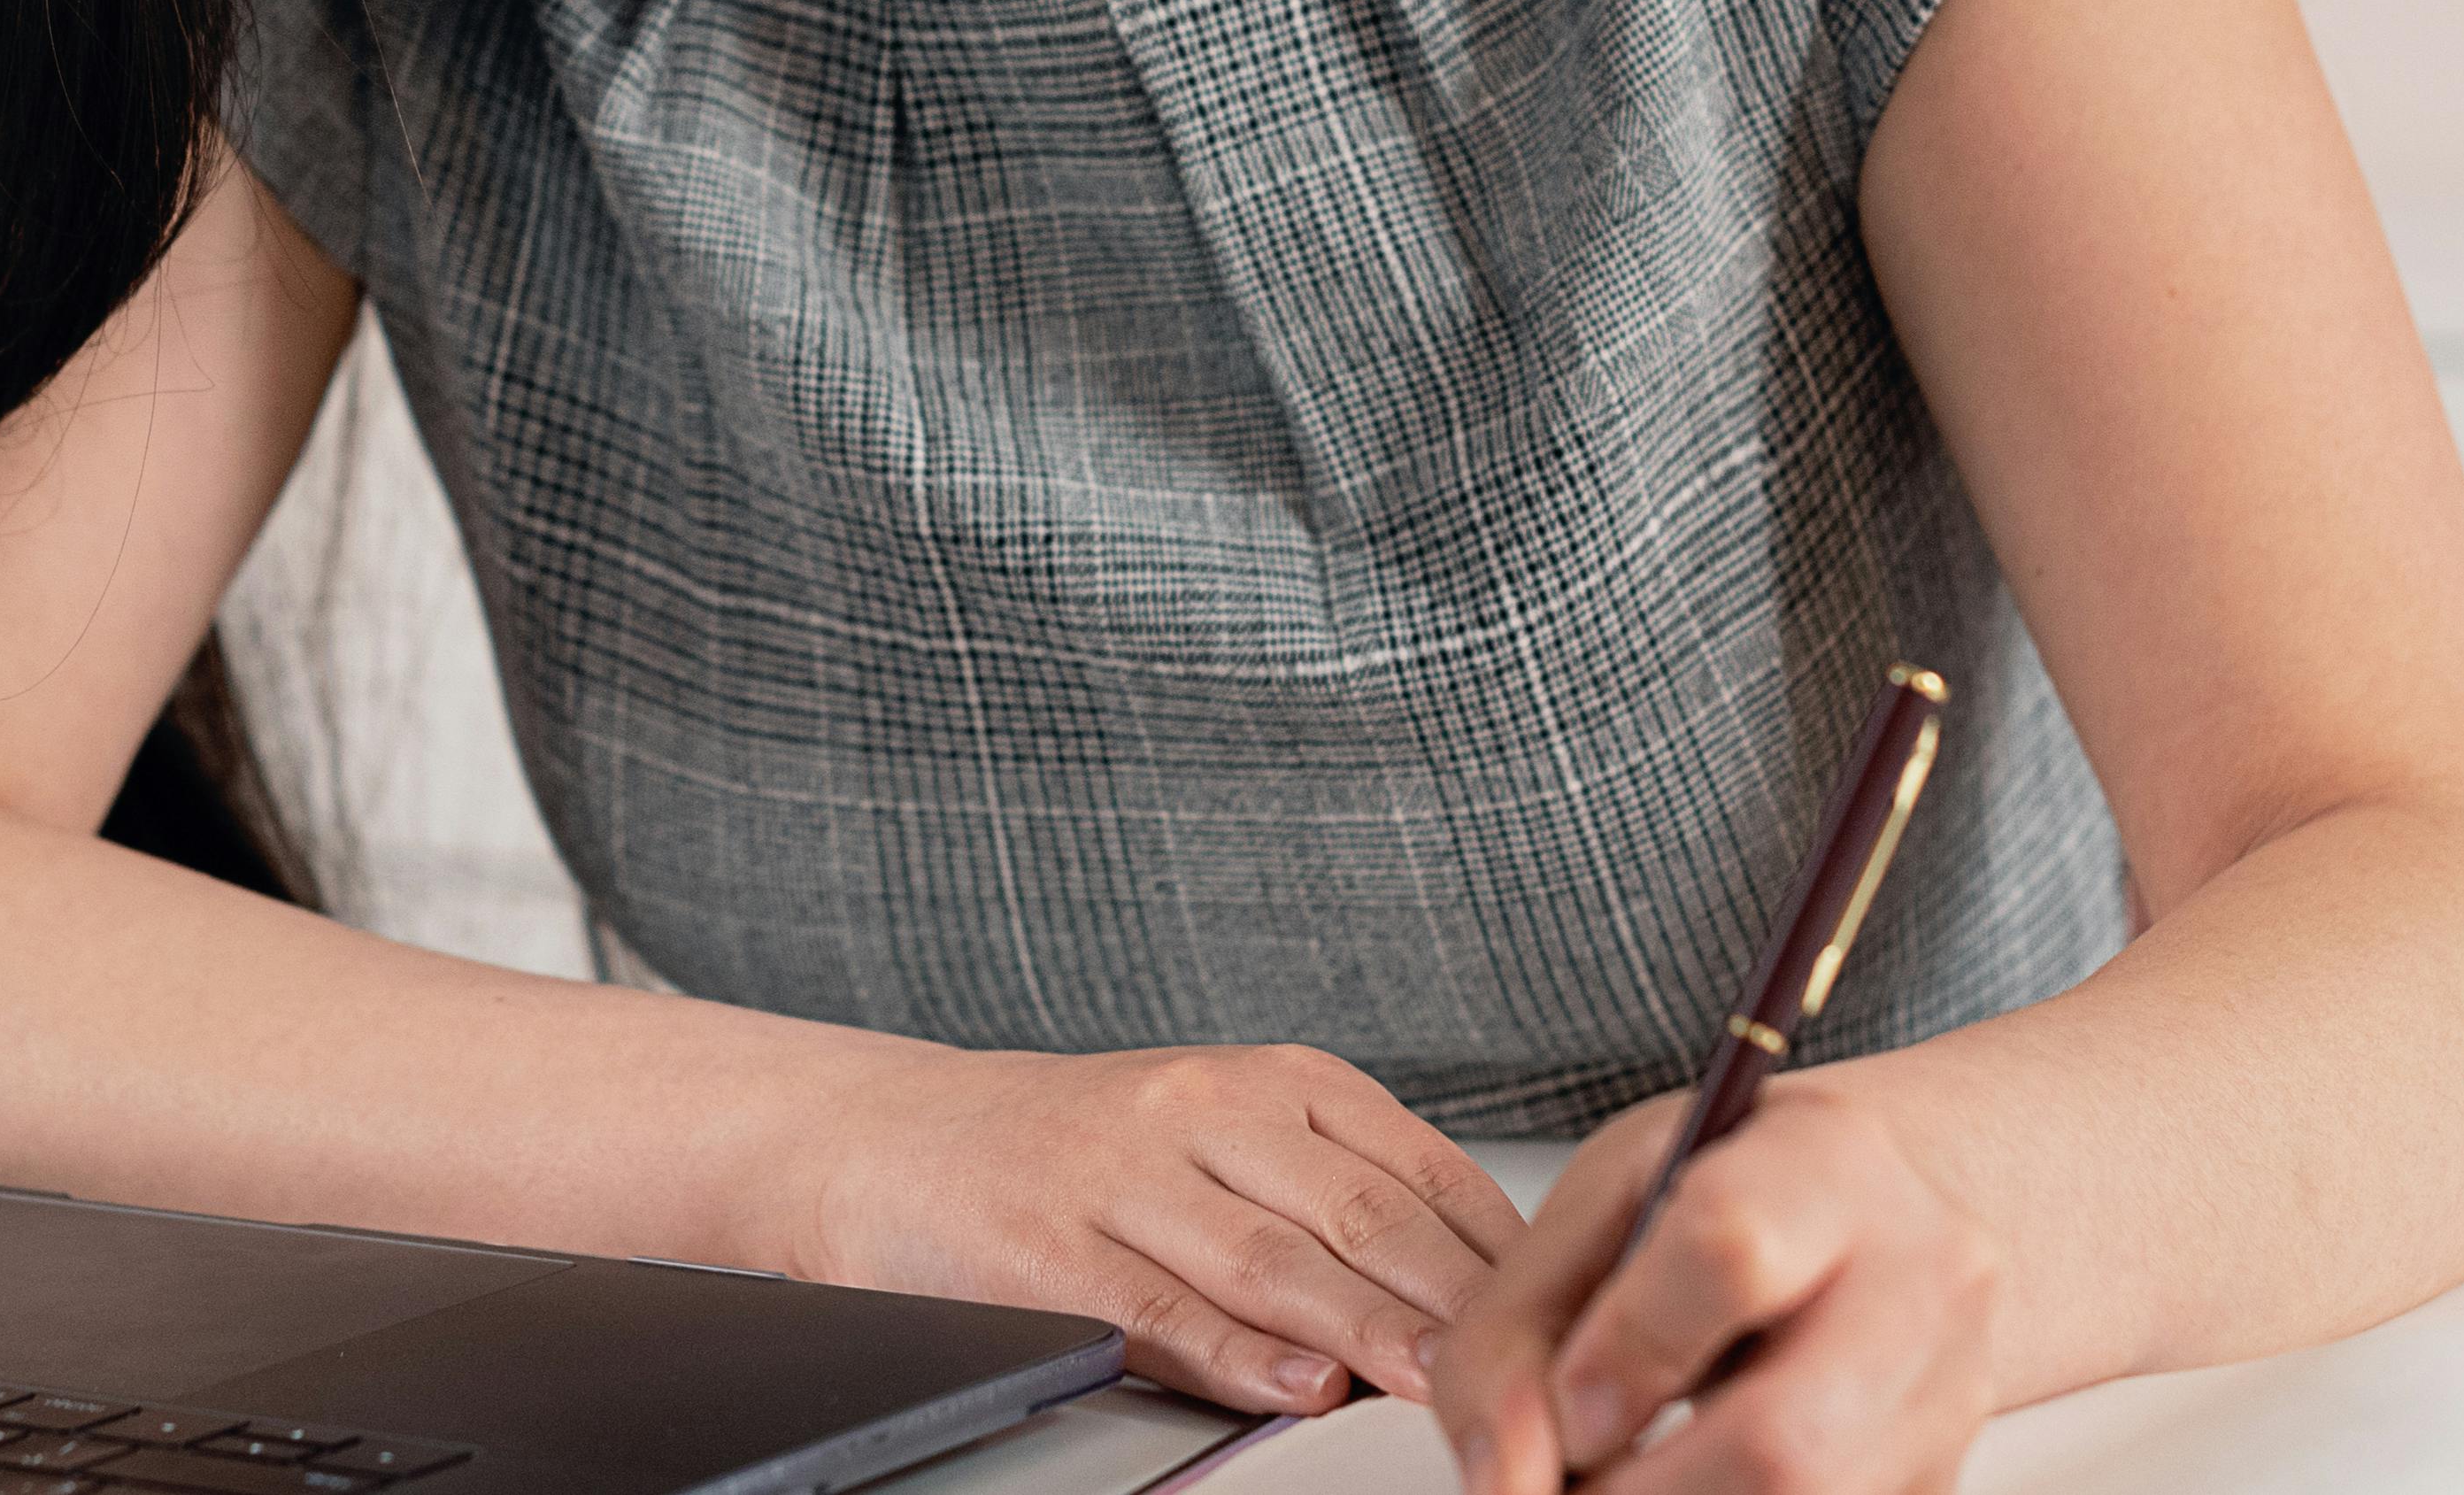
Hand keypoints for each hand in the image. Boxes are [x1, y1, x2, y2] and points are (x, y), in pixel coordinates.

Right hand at [786, 1041, 1524, 1415]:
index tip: (1577, 1321)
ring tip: (1441, 1381)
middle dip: (1456, 1298)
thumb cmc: (1077, 1152)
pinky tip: (1292, 1381)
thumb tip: (1490, 1302)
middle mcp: (1200, 1109)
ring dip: (1367, 1326)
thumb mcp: (1221, 1138)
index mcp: (1270, 1082)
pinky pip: (1155, 1302)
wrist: (886, 1138)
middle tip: (1537, 1365)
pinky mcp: (1047, 1246)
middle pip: (1358, 1211)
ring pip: (1270, 1255)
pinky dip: (1231, 1348)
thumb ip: (1339, 1204)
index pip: (1419, 1168)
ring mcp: (1119, 1172)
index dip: (1506, 1254)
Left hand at [1429, 1079, 2005, 1493]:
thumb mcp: (1601, 1205)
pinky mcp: (1940, 1473)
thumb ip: (1518, 1328)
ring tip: (1610, 1476)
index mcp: (1826, 1160)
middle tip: (1562, 1483)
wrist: (1872, 1218)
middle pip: (1786, 1441)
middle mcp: (1922, 1274)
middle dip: (1640, 1492)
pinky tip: (1679, 1477)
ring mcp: (1950, 1390)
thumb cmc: (1725, 1192)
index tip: (1568, 1410)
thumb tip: (1498, 1478)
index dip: (1628, 1351)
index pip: (1728, 1253)